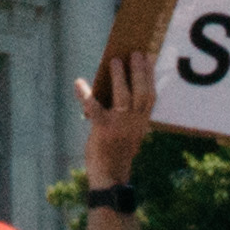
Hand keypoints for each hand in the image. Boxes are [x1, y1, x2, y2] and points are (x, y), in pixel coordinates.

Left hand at [82, 46, 161, 185]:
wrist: (110, 177)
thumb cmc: (116, 151)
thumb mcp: (129, 132)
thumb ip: (128, 114)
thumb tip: (118, 87)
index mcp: (142, 122)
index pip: (151, 95)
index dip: (151, 76)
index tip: (150, 57)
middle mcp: (134, 122)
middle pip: (141, 92)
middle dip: (139, 71)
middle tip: (135, 53)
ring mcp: (120, 126)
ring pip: (124, 97)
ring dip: (119, 77)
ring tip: (115, 60)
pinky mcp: (103, 130)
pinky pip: (95, 108)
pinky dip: (85, 95)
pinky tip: (79, 83)